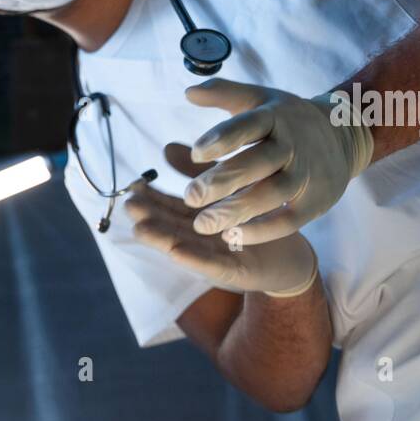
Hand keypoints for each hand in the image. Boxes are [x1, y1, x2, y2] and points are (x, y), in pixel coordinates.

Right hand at [125, 165, 317, 296]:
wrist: (291, 254)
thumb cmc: (256, 220)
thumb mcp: (226, 190)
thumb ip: (198, 172)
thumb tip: (166, 147)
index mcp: (199, 219)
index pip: (171, 206)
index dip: (152, 197)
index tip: (133, 185)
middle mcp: (202, 239)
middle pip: (171, 225)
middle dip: (150, 216)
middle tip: (128, 205)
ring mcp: (215, 256)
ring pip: (184, 245)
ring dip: (161, 238)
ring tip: (139, 229)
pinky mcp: (233, 272)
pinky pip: (211, 264)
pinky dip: (193, 258)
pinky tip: (175, 251)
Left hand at [181, 79, 371, 244]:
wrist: (343, 135)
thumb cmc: (285, 120)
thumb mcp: (259, 100)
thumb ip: (223, 94)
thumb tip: (188, 91)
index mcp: (274, 117)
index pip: (248, 125)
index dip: (223, 138)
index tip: (196, 153)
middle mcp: (292, 145)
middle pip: (259, 162)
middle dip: (224, 180)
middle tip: (190, 197)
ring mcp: (307, 174)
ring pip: (272, 193)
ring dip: (237, 210)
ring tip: (202, 224)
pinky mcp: (316, 201)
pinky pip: (289, 220)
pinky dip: (262, 231)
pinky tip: (231, 237)